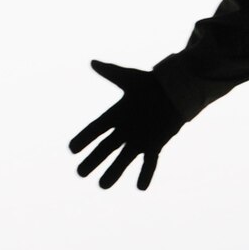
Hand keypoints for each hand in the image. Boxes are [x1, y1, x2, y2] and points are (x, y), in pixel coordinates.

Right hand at [69, 60, 182, 190]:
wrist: (176, 90)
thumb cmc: (152, 83)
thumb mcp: (131, 79)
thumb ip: (112, 73)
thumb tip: (93, 62)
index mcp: (116, 114)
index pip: (96, 129)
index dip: (85, 139)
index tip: (72, 149)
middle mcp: (125, 130)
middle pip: (106, 148)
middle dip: (94, 161)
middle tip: (81, 173)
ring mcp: (140, 139)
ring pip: (124, 158)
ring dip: (115, 172)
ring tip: (103, 186)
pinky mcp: (155, 144)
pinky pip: (150, 161)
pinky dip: (146, 174)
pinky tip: (141, 187)